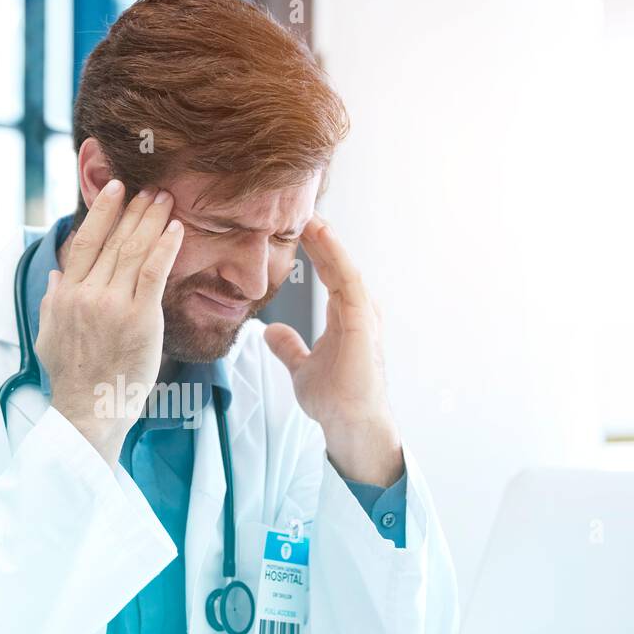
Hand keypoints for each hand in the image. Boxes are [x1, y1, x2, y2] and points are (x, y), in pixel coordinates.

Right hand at [36, 180, 183, 465]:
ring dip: (152, 220)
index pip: (85, 241)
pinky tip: (177, 229)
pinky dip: (165, 247)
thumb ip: (52, 302)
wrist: (88, 410)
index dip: (102, 212)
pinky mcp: (140, 319)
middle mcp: (87, 293)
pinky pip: (153, 273)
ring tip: (167, 199)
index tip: (116, 189)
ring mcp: (113, 305)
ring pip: (134, 251)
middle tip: (152, 188)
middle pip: (114, 240)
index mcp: (65, 294)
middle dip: (135, 209)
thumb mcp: (48, 336)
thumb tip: (56, 276)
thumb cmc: (71, 379)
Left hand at [264, 216, 403, 486]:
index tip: (297, 229)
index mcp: (345, 317)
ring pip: (344, 267)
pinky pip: (349, 281)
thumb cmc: (335, 398)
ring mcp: (364, 315)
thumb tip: (270, 332)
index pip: (330, 274)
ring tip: (311, 217)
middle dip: (322, 238)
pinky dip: (336, 257)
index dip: (316, 251)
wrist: (348, 423)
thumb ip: (289, 347)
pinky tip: (324, 238)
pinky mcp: (363, 322)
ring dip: (329, 242)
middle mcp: (358, 311)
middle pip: (338, 265)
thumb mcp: (302, 367)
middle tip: (302, 209)